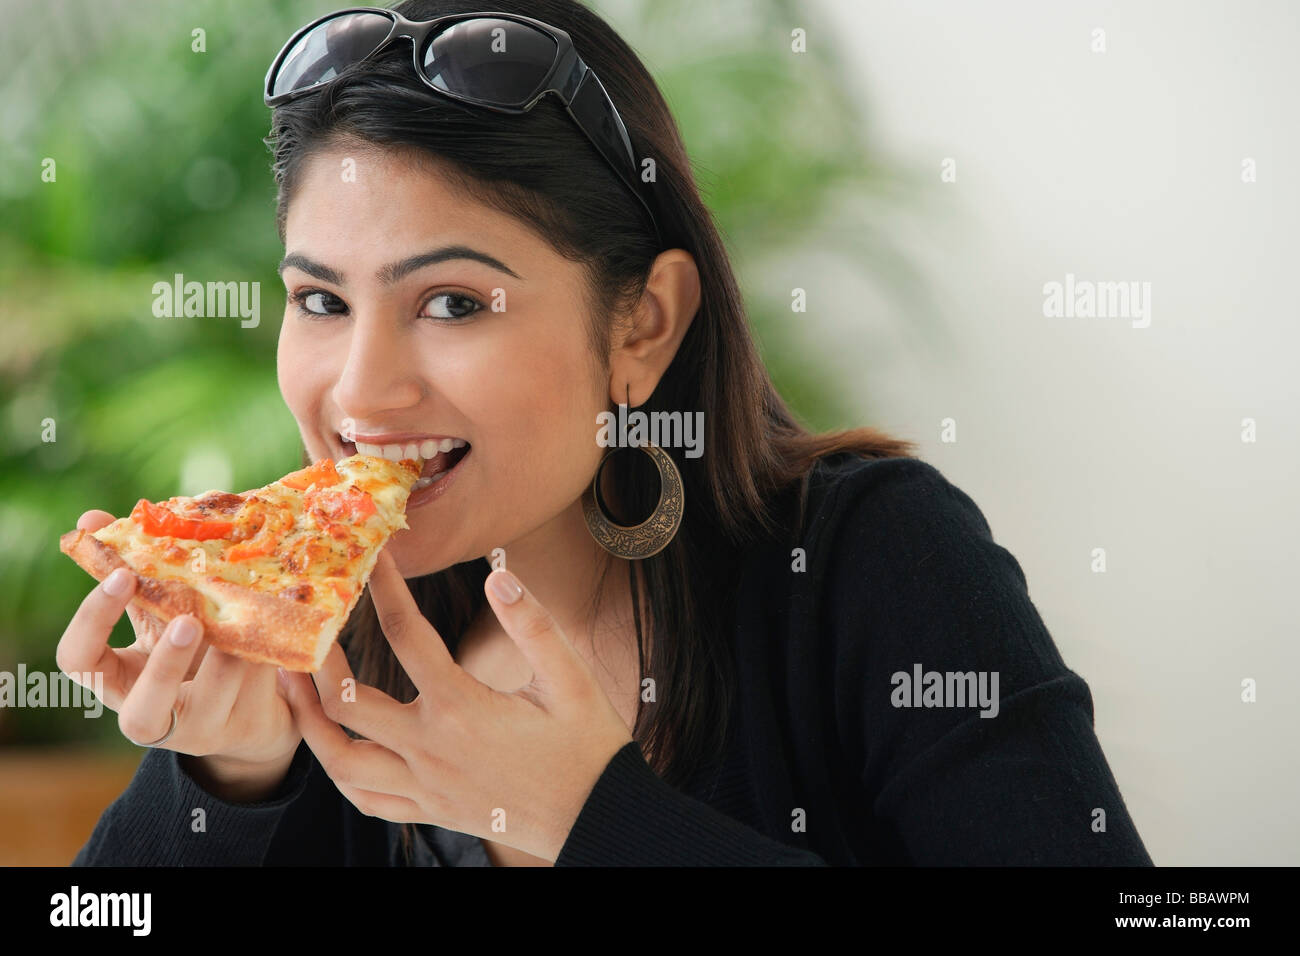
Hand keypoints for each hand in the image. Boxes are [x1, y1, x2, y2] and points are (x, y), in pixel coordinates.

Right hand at [56, 510, 301, 770]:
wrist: (244, 704)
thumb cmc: (189, 650)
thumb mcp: (157, 615)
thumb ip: (133, 576)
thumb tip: (92, 517)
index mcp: (117, 678)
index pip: (78, 660)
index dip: (93, 620)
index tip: (122, 575)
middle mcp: (148, 713)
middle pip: (141, 713)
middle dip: (167, 665)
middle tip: (189, 620)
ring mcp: (199, 729)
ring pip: (214, 693)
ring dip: (232, 650)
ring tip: (247, 613)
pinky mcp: (242, 726)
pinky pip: (256, 686)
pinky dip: (264, 650)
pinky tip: (275, 622)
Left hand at [281, 548, 633, 861]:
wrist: (598, 818)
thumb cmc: (588, 745)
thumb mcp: (570, 678)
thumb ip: (532, 624)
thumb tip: (498, 574)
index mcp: (462, 707)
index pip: (408, 635)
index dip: (387, 590)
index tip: (375, 560)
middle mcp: (431, 748)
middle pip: (347, 703)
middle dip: (318, 660)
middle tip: (305, 626)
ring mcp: (425, 785)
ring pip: (341, 761)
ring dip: (310, 722)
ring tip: (293, 687)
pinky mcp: (430, 810)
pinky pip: (367, 801)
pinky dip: (340, 774)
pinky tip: (332, 748)